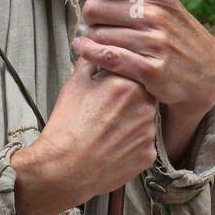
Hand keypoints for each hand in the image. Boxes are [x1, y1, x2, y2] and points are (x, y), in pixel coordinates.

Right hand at [9, 54, 157, 214]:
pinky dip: (132, 144)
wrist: (64, 168)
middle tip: (105, 112)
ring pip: (145, 120)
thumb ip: (90, 62)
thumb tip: (93, 47)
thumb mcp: (74, 85)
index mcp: (128, 82)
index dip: (119, 79)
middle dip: (128, 100)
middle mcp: (145, 105)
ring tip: (106, 131)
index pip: (133, 72)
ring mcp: (149, 132)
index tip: (107, 88)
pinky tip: (112, 146)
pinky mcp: (149, 155)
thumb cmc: (66, 127)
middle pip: (143, 95)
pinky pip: (144, 143)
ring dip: (132, 122)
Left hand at [72, 0, 214, 112]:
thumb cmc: (175, 33)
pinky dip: (91, 53)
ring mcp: (153, 42)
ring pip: (96, 34)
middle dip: (91, 16)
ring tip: (103, 39)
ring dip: (93, 38)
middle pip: (94, 7)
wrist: (204, 74)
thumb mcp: (157, 0)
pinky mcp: (149, 69)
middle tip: (100, 22)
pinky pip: (105, 56)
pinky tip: (89, 51)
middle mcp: (155, 13)